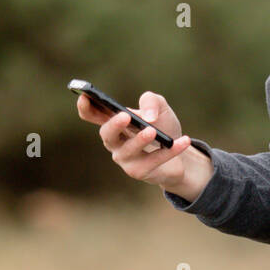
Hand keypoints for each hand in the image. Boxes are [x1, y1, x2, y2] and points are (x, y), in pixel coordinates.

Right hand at [76, 89, 212, 197]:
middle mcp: (115, 142)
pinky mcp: (139, 171)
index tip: (85, 97)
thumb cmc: (162, 126)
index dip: (86, 107)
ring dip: (140, 140)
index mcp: (114, 122)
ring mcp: (125, 159)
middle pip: (107, 134)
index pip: (92, 115)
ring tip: (152, 131)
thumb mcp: (159, 107)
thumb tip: (148, 117)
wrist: (180, 152)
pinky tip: (183, 141)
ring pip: (129, 150)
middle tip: (125, 116)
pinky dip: (170, 150)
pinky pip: (154, 160)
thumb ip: (151, 101)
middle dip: (114, 125)